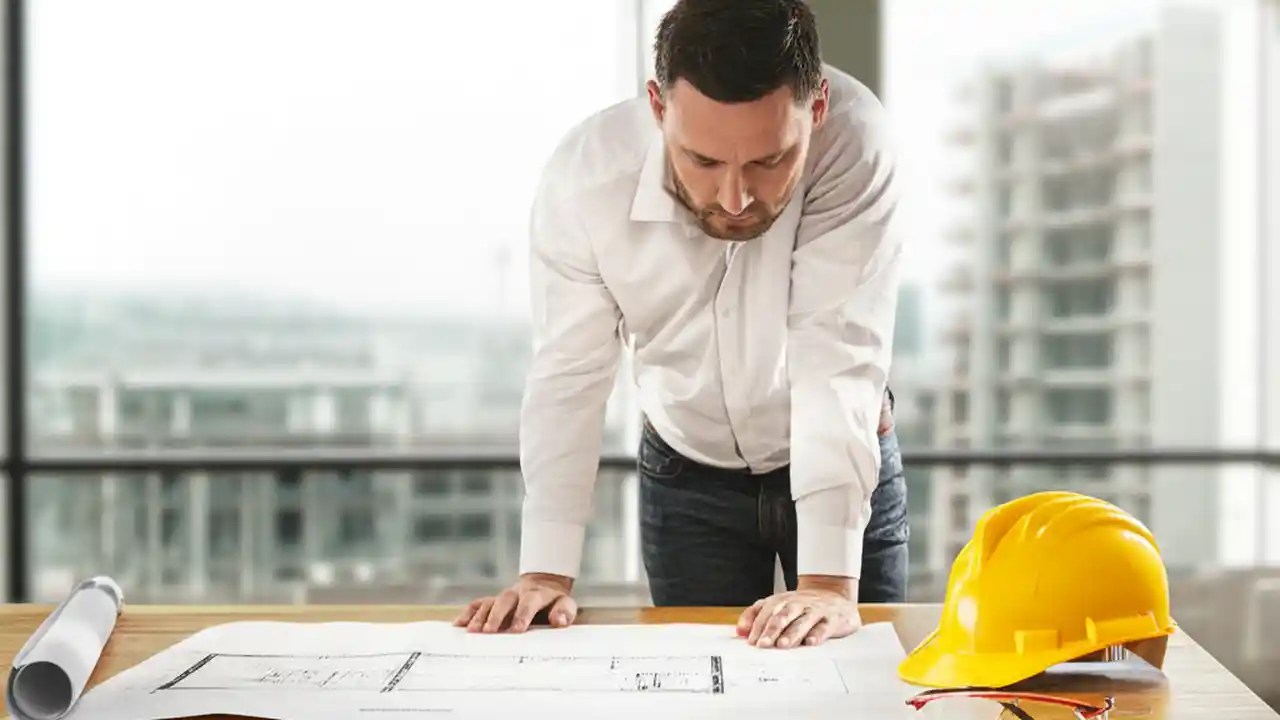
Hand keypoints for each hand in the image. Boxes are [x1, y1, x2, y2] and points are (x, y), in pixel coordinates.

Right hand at [453, 573, 576, 633]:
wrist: (543, 584)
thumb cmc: (554, 601)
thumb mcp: (565, 604)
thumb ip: (564, 612)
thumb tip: (559, 620)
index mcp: (535, 594)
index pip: (528, 603)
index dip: (523, 615)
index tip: (517, 630)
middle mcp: (516, 594)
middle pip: (504, 601)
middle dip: (496, 616)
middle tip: (488, 632)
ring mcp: (503, 596)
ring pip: (489, 603)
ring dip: (479, 616)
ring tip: (471, 632)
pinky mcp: (493, 600)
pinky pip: (478, 604)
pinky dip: (467, 613)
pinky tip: (458, 625)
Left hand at [736, 576, 861, 648]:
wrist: (834, 594)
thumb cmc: (802, 605)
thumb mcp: (778, 605)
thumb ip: (757, 615)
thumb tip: (740, 631)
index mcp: (782, 601)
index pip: (766, 612)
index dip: (757, 626)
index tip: (750, 641)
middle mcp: (798, 604)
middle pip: (782, 616)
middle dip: (771, 630)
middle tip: (762, 644)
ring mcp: (815, 611)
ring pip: (802, 621)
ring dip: (791, 633)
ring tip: (782, 644)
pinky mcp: (832, 619)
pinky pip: (824, 626)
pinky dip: (817, 634)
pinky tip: (810, 642)